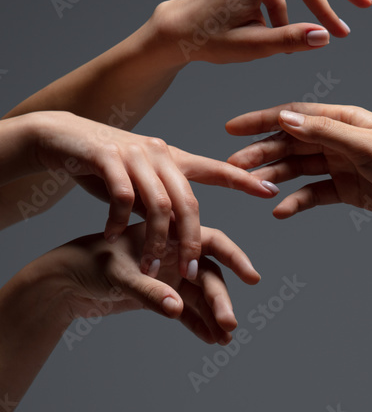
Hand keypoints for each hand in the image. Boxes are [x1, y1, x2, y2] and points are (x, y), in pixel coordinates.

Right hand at [31, 110, 275, 275]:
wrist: (60, 137)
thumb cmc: (106, 166)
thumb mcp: (141, 183)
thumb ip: (164, 203)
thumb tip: (183, 233)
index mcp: (174, 158)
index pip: (216, 169)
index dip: (244, 180)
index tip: (271, 191)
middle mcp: (160, 154)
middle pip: (188, 203)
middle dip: (191, 243)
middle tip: (190, 274)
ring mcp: (134, 154)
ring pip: (157, 206)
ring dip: (155, 242)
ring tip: (148, 270)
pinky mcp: (105, 157)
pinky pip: (121, 197)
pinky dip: (119, 223)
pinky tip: (111, 237)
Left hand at [56, 221, 259, 343]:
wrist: (65, 282)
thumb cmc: (88, 264)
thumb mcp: (117, 274)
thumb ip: (148, 292)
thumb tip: (177, 308)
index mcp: (167, 232)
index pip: (211, 241)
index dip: (235, 258)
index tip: (252, 278)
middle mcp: (174, 252)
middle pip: (208, 274)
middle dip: (221, 300)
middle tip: (229, 324)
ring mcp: (169, 274)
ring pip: (201, 296)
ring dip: (214, 316)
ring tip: (224, 339)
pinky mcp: (162, 295)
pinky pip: (187, 311)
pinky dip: (198, 324)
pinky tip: (211, 339)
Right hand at [226, 103, 371, 228]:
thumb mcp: (365, 145)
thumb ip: (324, 133)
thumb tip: (285, 119)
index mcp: (345, 119)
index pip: (294, 116)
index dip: (261, 121)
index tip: (232, 128)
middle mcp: (341, 139)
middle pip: (291, 144)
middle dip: (261, 153)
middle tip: (232, 166)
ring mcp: (343, 165)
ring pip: (299, 169)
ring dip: (275, 177)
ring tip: (251, 188)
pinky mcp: (350, 191)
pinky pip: (316, 194)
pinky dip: (298, 201)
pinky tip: (281, 211)